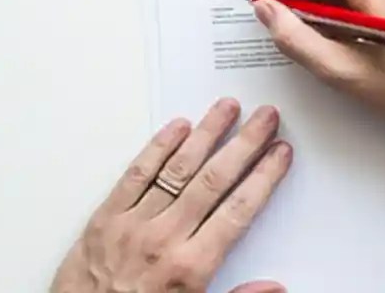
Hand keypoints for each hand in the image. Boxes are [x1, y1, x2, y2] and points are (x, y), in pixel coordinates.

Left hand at [52, 99, 291, 292]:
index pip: (237, 212)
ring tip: (227, 108)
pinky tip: (177, 127)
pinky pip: (136, 174)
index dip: (263, 178)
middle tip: (264, 118)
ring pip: (177, 168)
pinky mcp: (105, 217)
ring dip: (206, 133)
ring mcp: (133, 224)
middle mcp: (164, 240)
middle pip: (214, 181)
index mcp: (190, 269)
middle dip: (244, 144)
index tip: (279, 154)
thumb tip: (276, 287)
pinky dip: (158, 147)